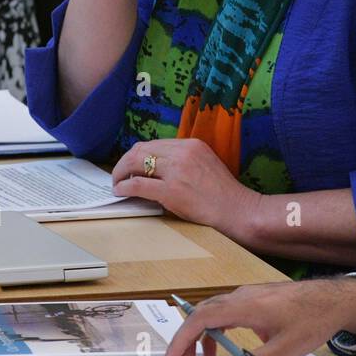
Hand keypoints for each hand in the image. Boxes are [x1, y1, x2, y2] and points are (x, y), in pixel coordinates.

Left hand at [111, 138, 259, 236]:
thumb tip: (154, 169)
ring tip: (117, 183)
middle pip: (141, 149)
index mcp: (192, 145)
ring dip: (121, 173)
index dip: (137, 155)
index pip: (154, 144)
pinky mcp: (171, 190)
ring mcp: (177, 171)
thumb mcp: (204, 166)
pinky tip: (121, 191)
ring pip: (136, 163)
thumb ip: (182, 162)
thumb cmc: (224, 195)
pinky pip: (138, 184)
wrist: (238, 211)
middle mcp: (183, 152)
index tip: (131, 165)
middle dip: (124, 162)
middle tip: (118, 175)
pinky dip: (124, 186)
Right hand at [161, 277, 355, 355]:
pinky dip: (218, 327)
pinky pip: (228, 310)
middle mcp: (243, 295)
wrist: (334, 299)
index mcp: (246, 305)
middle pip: (203, 313)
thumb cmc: (312, 318)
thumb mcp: (284, 348)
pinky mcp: (256, 297)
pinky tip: (225, 344)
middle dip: (187, 338)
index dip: (182, 338)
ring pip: (214, 310)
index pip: (202, 318)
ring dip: (203, 333)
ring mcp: (249, 294)